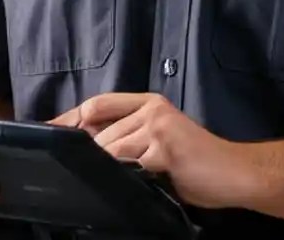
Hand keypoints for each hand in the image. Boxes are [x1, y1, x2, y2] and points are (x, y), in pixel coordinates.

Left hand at [50, 93, 247, 208]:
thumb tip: (92, 146)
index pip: (98, 104)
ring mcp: (158, 126)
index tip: (48, 131)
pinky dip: (124, 175)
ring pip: (110, 147)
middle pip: (99, 131)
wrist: (235, 172)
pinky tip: (131, 182)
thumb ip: (130, 137)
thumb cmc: (197, 163)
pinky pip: (128, 162)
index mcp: (149, 102)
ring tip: (114, 179)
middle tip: (77, 170)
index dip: (70, 118)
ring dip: (107, 167)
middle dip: (87, 153)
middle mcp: (151, 109)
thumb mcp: (160, 141)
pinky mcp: (164, 146)